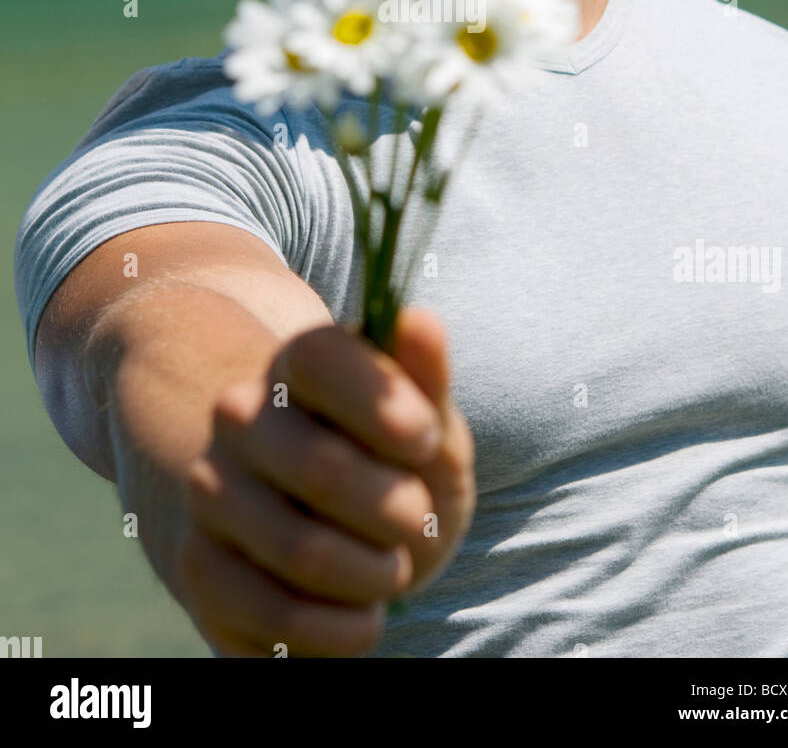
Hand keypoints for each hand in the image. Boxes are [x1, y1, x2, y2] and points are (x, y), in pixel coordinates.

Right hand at [176, 306, 475, 656]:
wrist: (323, 523)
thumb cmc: (389, 462)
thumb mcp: (421, 419)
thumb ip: (425, 377)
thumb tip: (420, 320)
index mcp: (296, 364)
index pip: (321, 359)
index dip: (387, 405)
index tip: (425, 437)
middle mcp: (238, 419)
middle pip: (325, 470)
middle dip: (401, 511)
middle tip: (421, 520)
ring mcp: (211, 494)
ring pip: (302, 551)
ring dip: (375, 574)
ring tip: (392, 567)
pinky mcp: (201, 571)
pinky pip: (277, 616)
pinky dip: (343, 629)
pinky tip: (363, 613)